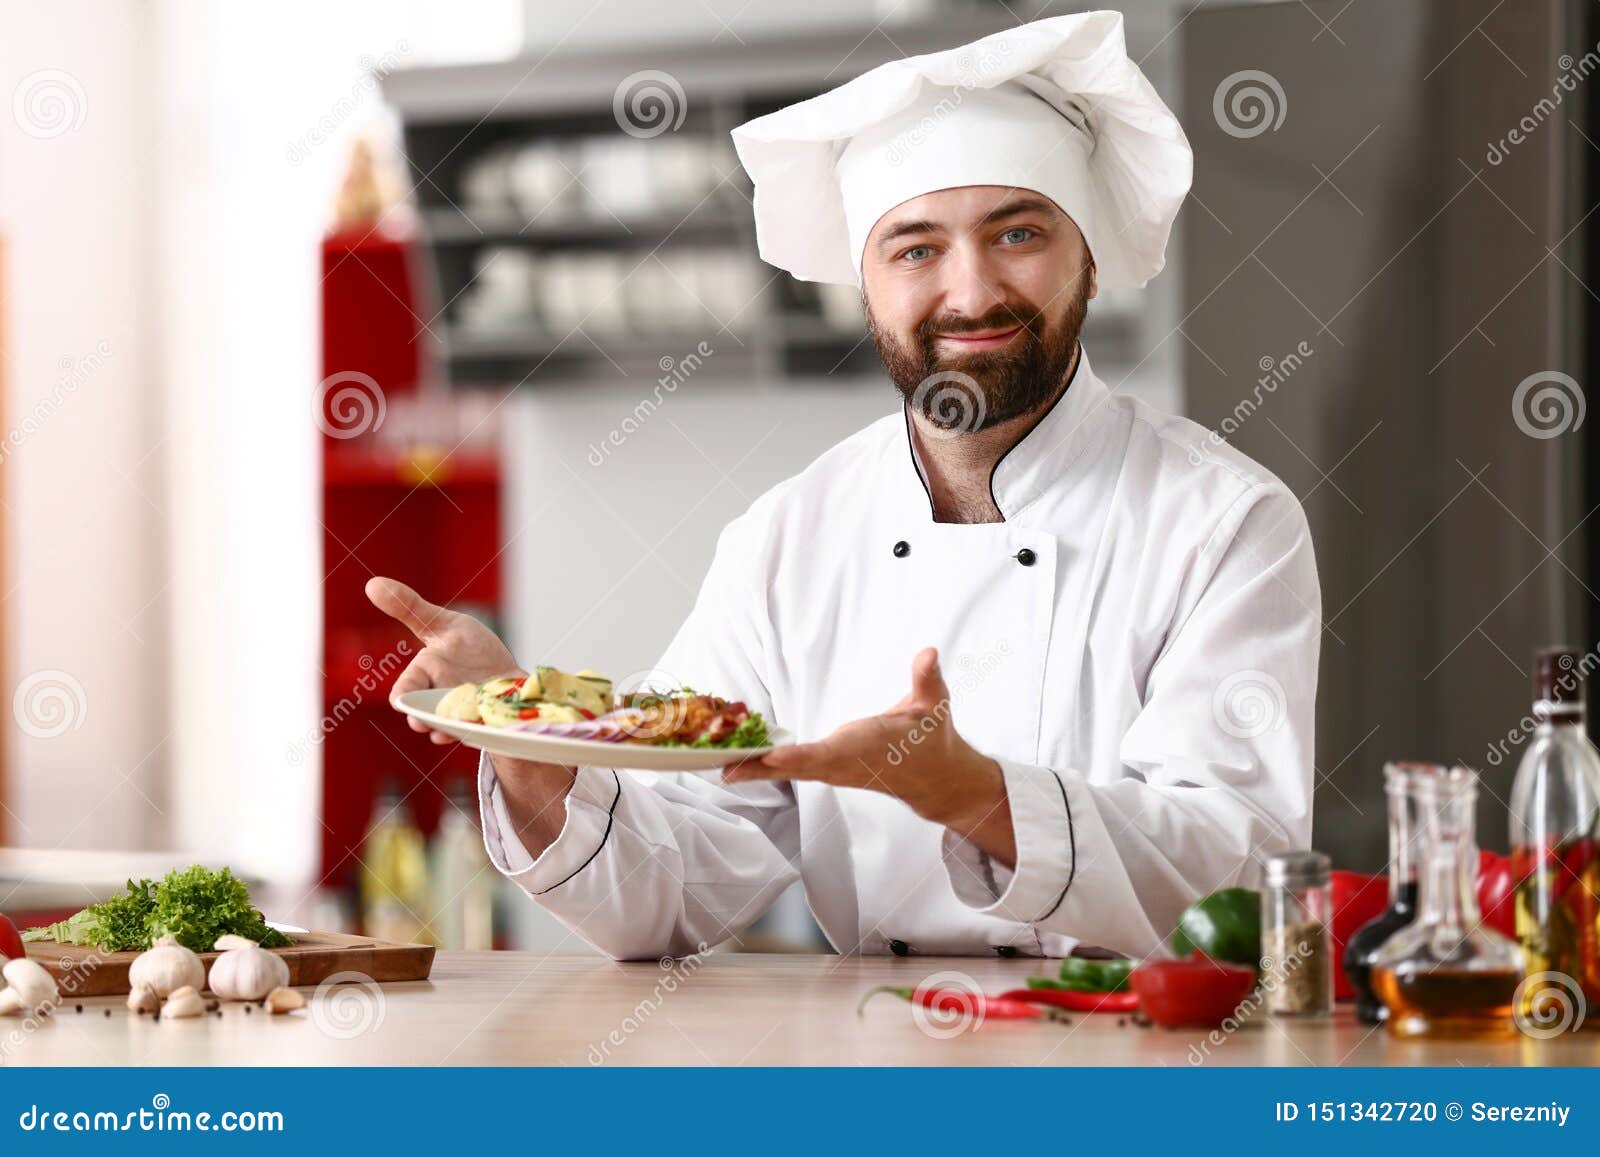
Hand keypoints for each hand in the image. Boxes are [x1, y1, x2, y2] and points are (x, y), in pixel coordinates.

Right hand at [365, 576, 520, 745]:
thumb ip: (409, 608)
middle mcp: (442, 701)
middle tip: (423, 723)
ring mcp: (467, 715)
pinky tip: (484, 727)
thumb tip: (372, 584)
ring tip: (453, 730)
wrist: (504, 670)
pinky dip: (485, 729)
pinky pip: (487, 731)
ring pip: (456, 726)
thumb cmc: (467, 648)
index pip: (406, 690)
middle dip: (426, 720)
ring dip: (454, 728)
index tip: (400, 700)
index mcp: (425, 677)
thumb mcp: (441, 623)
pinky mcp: (492, 724)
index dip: (403, 696)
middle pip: (429, 715)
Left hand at [724, 647, 1016, 865]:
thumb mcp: (934, 706)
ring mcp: (834, 771)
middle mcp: (844, 764)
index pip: (829, 754)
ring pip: (788, 772)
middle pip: (796, 768)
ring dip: (753, 768)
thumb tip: (929, 653)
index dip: (801, 757)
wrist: (935, 777)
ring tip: (717, 765)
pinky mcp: (828, 769)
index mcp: (866, 747)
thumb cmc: (930, 739)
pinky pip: (791, 769)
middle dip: (761, 767)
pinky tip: (736, 763)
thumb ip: (927, 677)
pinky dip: (763, 766)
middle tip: (722, 767)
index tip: (773, 758)